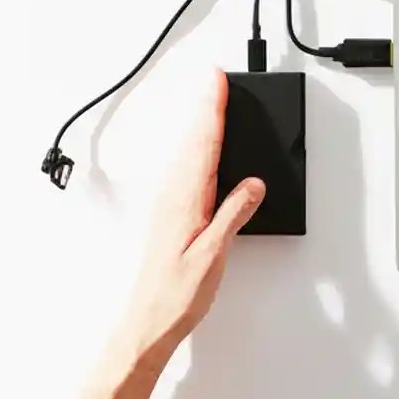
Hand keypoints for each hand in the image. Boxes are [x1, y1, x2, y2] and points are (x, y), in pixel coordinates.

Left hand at [83, 71, 265, 398]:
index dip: (212, 109)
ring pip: (188, 152)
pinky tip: (199, 149)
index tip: (217, 81)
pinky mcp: (171, 214)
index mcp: (185, 199)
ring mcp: (169, 203)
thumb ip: (233, 214)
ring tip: (211, 104)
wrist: (147, 319)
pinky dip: (196, 148)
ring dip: (200, 125)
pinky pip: (186, 168)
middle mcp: (173, 195)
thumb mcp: (214, 254)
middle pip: (193, 140)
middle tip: (214, 80)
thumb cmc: (176, 292)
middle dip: (205, 107)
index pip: (203, 143)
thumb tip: (252, 184)